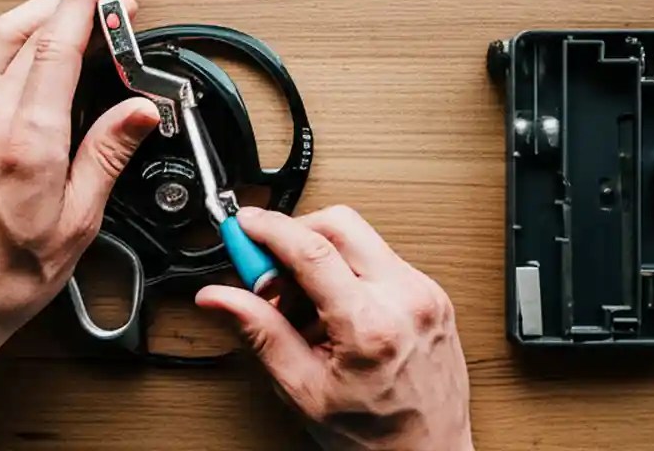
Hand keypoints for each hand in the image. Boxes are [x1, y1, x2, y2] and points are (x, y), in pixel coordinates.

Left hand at [0, 0, 160, 345]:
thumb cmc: (6, 277)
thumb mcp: (78, 223)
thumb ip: (107, 154)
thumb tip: (140, 110)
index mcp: (25, 142)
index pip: (57, 47)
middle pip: (31, 31)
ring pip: (3, 41)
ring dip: (45, 12)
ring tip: (85, 4)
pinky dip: (23, 42)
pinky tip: (45, 48)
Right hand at [196, 206, 472, 450]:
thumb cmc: (377, 436)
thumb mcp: (304, 390)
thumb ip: (260, 334)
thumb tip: (220, 298)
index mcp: (371, 325)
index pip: (312, 250)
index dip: (270, 229)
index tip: (245, 225)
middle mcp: (406, 299)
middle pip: (339, 224)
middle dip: (295, 234)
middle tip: (269, 272)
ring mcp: (425, 293)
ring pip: (360, 239)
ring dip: (321, 256)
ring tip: (304, 307)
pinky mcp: (432, 294)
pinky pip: (380, 260)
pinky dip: (347, 272)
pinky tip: (333, 311)